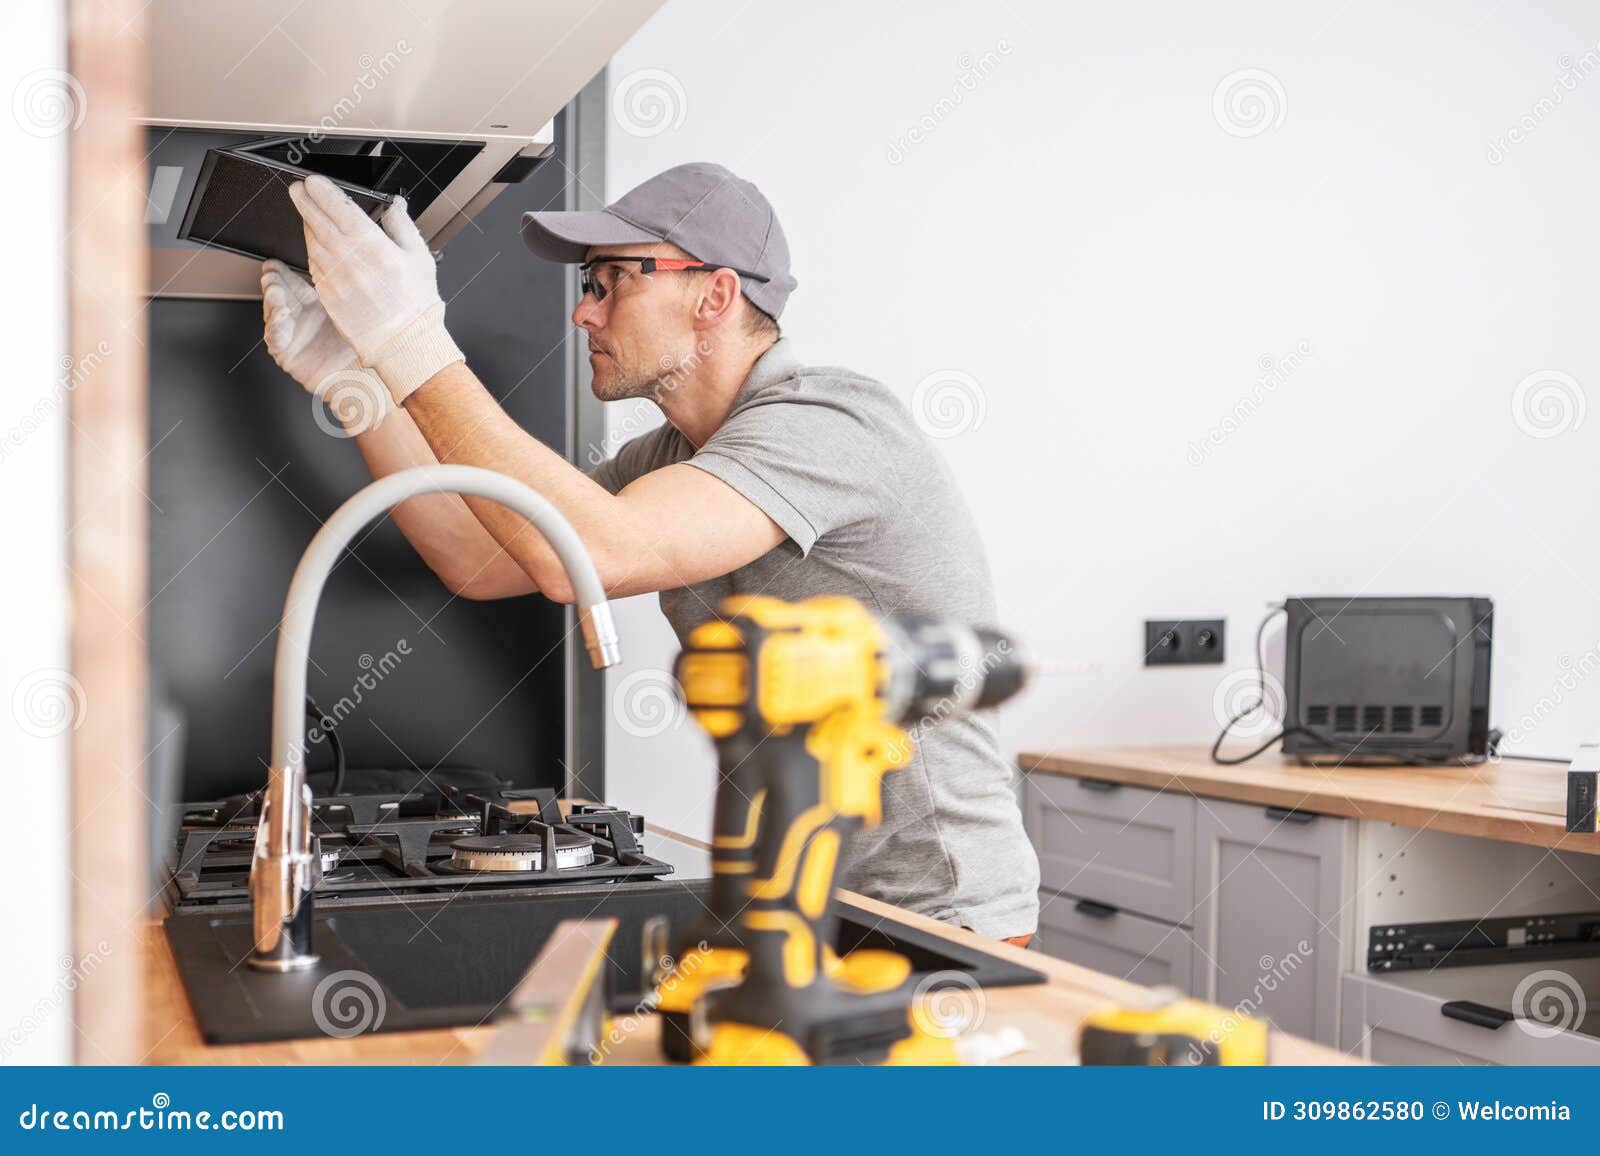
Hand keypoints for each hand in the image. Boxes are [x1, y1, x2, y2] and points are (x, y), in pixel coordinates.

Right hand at [261, 260, 390, 434]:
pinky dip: (276, 328)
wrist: (372, 380)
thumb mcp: (362, 311)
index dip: (284, 273)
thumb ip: (352, 289)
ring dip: (273, 302)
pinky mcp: (289, 355)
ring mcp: (295, 336)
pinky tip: (282, 317)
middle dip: (274, 283)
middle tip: (271, 273)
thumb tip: (354, 259)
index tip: (276, 263)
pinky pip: (276, 340)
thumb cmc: (372, 347)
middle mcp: (305, 319)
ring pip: (274, 315)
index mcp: (319, 305)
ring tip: (276, 292)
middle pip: (281, 295)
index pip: (296, 283)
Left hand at [288, 175, 463, 403]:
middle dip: (305, 201)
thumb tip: (393, 206)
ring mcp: (335, 279)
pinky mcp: (327, 295)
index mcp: (374, 248)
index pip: (340, 210)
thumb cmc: (415, 304)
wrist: (404, 342)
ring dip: (306, 223)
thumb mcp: (419, 258)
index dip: (324, 192)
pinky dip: (312, 249)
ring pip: (312, 242)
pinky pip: (314, 264)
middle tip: (297, 188)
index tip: (314, 182)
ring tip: (306, 212)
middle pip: (318, 222)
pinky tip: (314, 243)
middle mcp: (349, 262)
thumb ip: (402, 226)